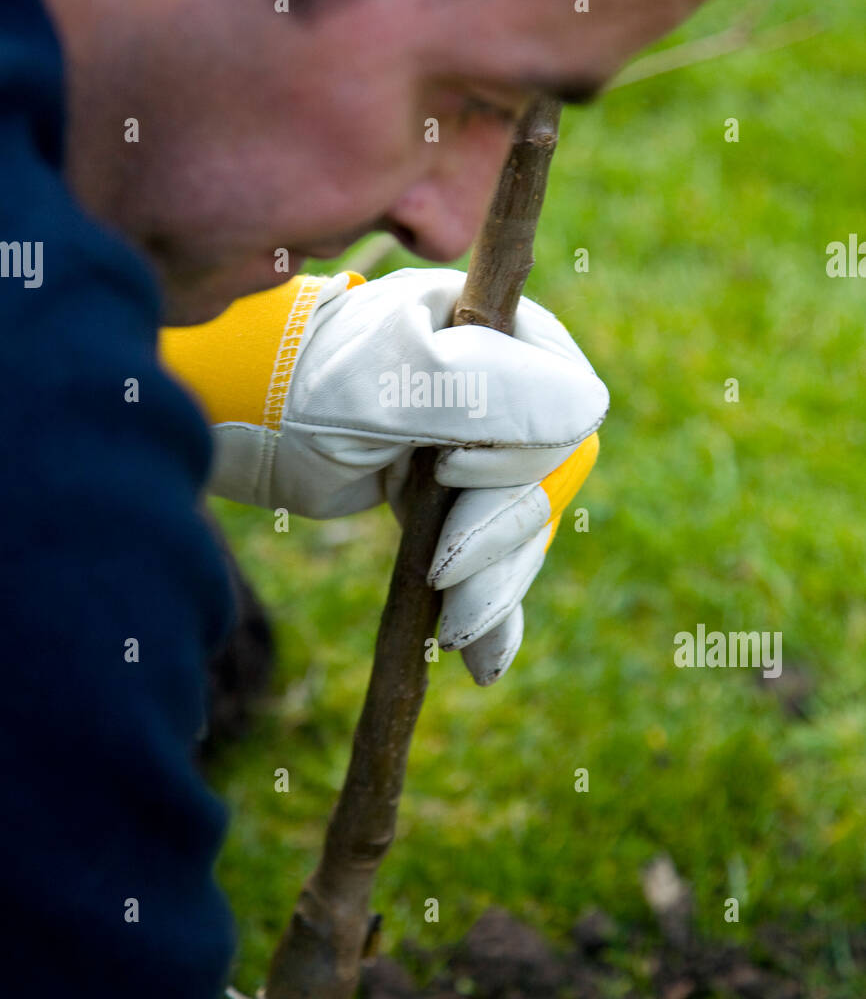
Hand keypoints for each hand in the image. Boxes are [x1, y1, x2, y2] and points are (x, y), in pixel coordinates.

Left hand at [161, 268, 607, 682]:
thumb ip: (495, 389)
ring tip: (454, 634)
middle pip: (547, 484)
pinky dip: (494, 610)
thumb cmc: (319, 381)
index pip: (566, 415)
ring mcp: (486, 450)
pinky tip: (486, 660)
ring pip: (524, 531)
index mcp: (514, 339)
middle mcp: (513, 389)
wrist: (254, 418)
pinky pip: (497, 560)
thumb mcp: (402, 377)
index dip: (517, 458)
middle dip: (499, 538)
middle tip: (444, 572)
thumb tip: (592, 411)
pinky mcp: (458, 502)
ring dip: (495, 586)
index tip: (447, 469)